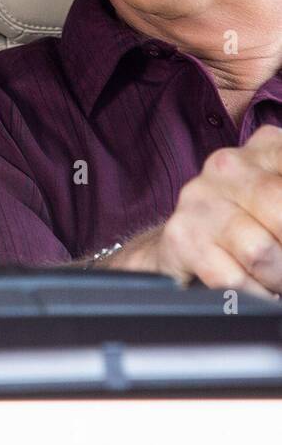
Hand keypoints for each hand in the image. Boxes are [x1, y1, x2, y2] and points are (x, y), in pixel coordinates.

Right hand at [100, 125, 281, 298]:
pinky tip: (248, 289)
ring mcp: (198, 200)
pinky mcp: (180, 237)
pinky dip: (249, 295)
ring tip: (269, 280)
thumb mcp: (278, 203)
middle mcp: (227, 166)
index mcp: (265, 149)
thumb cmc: (245, 229)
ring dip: (274, 278)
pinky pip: (229, 278)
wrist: (174, 252)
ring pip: (260, 250)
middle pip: (280, 204)